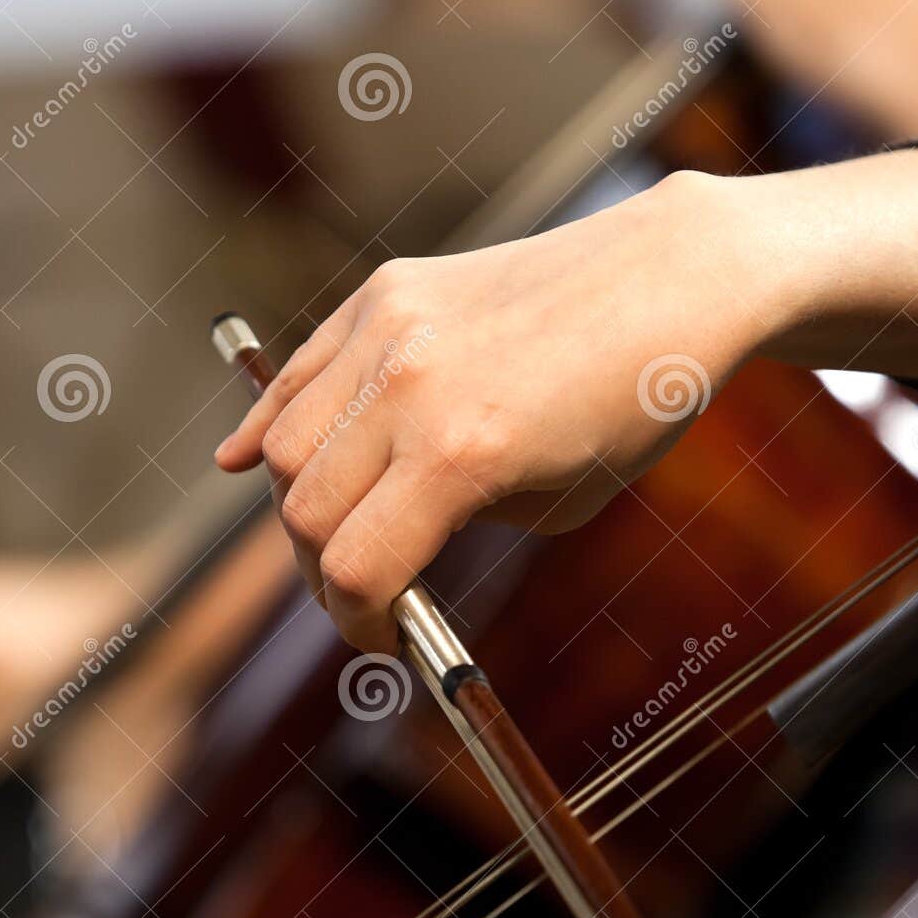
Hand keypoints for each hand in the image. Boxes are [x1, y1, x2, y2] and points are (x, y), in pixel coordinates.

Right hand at [215, 154, 917, 650]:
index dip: (360, 625)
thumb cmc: (633, 403)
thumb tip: (386, 548)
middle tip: (360, 592)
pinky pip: (296, 372)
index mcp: (460, 456)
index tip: (380, 638)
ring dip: (300, 507)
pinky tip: (248, 461)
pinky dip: (267, 425)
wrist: (670, 279)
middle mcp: (408, 389)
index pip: (356, 570)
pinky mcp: (385, 292)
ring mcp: (387, 331)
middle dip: (326, 575)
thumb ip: (458, 529)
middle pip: (306, 517)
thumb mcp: (560, 503)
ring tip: (336, 528)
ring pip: (286, 447)